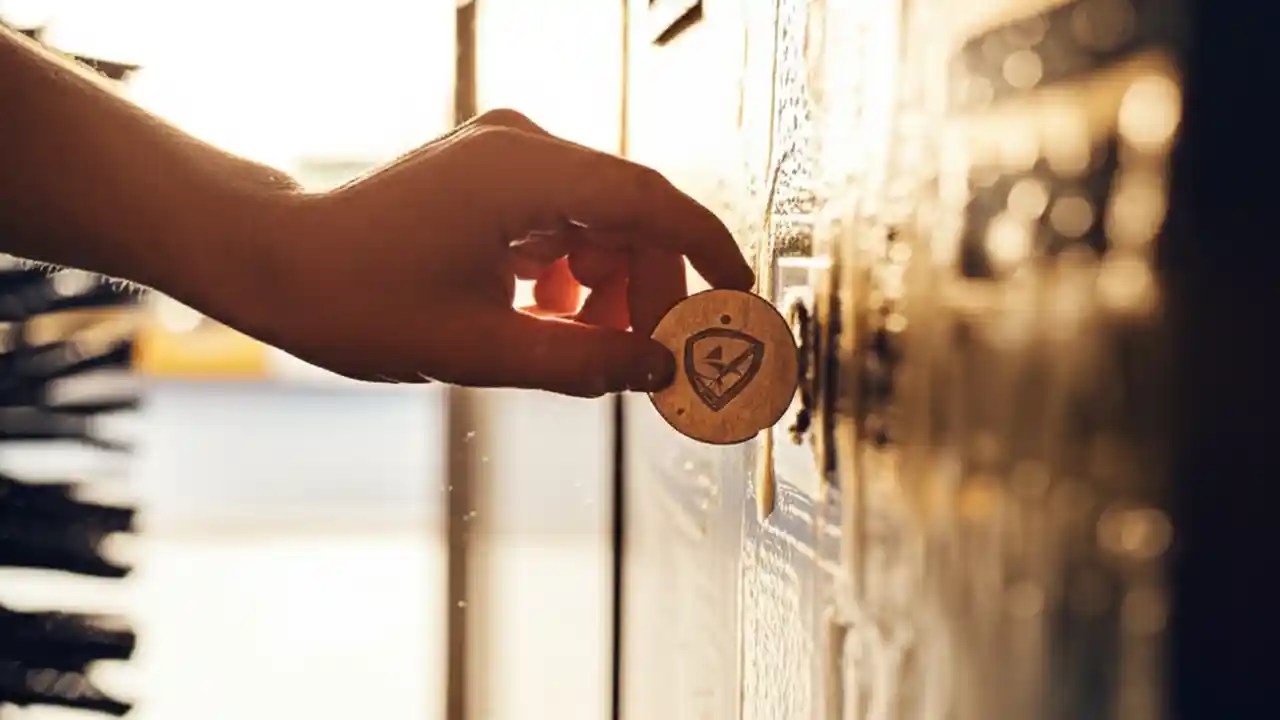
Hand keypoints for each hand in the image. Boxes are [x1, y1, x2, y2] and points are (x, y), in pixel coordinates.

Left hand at [219, 110, 754, 396]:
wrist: (276, 264)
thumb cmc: (356, 300)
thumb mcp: (480, 348)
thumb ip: (583, 363)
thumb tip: (659, 371)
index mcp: (522, 173)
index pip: (650, 201)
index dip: (706, 251)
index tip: (737, 298)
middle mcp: (520, 147)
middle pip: (629, 215)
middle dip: (650, 290)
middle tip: (650, 361)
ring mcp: (504, 156)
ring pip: (599, 221)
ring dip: (611, 286)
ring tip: (590, 349)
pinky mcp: (490, 176)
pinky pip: (563, 221)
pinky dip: (574, 273)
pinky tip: (554, 319)